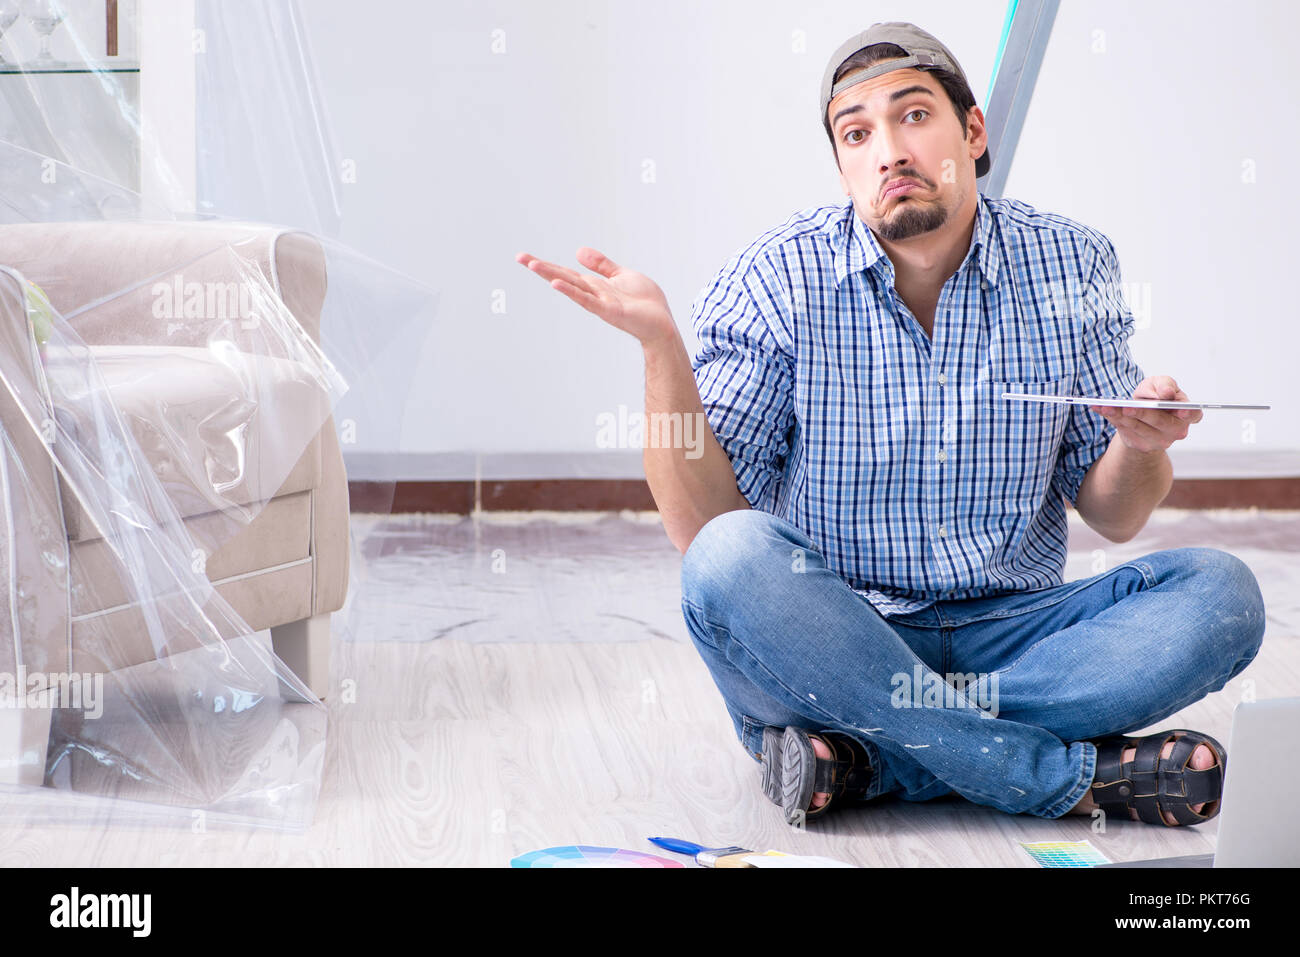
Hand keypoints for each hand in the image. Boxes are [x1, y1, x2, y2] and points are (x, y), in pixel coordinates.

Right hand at [516, 247, 675, 345]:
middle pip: (563, 277)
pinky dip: (572, 292)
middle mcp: (593, 293)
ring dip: (552, 276)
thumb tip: (577, 251)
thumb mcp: (622, 275)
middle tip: (520, 258)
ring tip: (533, 265)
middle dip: (542, 268)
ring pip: (571, 287)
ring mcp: (600, 303)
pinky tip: (558, 285)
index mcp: (595, 285)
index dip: (547, 265)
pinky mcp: (610, 311)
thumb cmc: (645, 302)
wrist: (662, 323)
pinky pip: (588, 301)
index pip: (566, 272)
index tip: (526, 258)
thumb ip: (601, 265)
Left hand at [1089, 375, 1202, 452]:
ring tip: (1106, 407)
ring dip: (1120, 416)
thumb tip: (1165, 393)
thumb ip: (1164, 384)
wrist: (1140, 413)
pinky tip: (1099, 409)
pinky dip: (1111, 418)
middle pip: (1160, 422)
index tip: (1182, 410)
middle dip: (1144, 414)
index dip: (1189, 413)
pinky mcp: (1140, 444)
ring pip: (1138, 427)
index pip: (1194, 414)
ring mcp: (1158, 440)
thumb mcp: (1159, 384)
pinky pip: (1124, 431)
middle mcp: (1176, 430)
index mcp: (1187, 413)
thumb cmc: (1154, 395)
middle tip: (1128, 407)